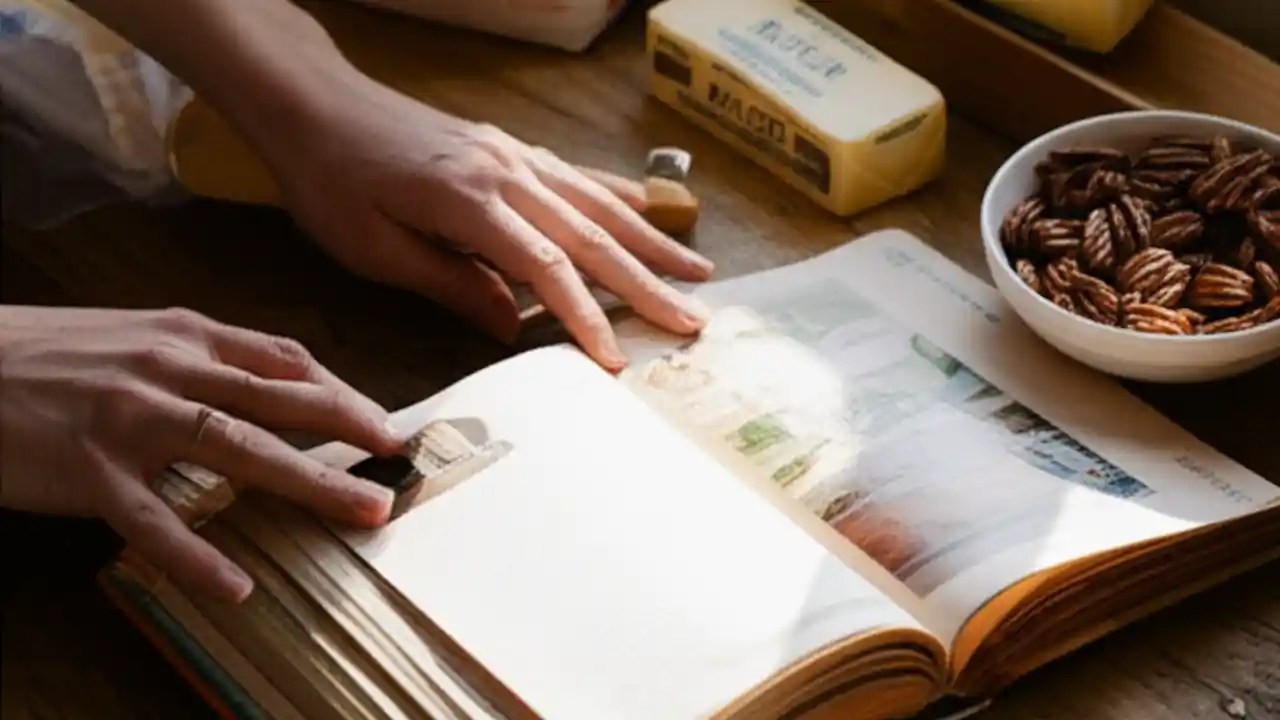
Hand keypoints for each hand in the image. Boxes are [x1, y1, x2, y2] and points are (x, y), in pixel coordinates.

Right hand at [0, 306, 402, 601]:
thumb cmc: (46, 354)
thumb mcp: (134, 338)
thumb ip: (200, 357)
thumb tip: (266, 380)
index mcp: (184, 335)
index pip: (284, 360)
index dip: (341, 390)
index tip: (380, 419)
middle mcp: (169, 370)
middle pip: (282, 400)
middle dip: (351, 429)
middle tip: (399, 459)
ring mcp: (131, 419)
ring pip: (240, 450)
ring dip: (311, 483)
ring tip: (363, 510)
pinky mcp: (88, 469)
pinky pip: (154, 521)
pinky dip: (197, 555)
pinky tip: (237, 586)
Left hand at [257, 72, 713, 369]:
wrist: (313, 103)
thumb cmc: (330, 181)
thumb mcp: (374, 250)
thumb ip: (451, 285)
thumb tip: (512, 329)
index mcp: (470, 203)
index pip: (547, 268)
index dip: (587, 317)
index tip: (618, 359)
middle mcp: (505, 172)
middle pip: (592, 234)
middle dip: (647, 282)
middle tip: (693, 319)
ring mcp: (512, 154)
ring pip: (597, 200)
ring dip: (650, 239)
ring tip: (697, 271)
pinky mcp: (507, 146)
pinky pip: (576, 173)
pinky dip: (618, 193)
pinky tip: (648, 206)